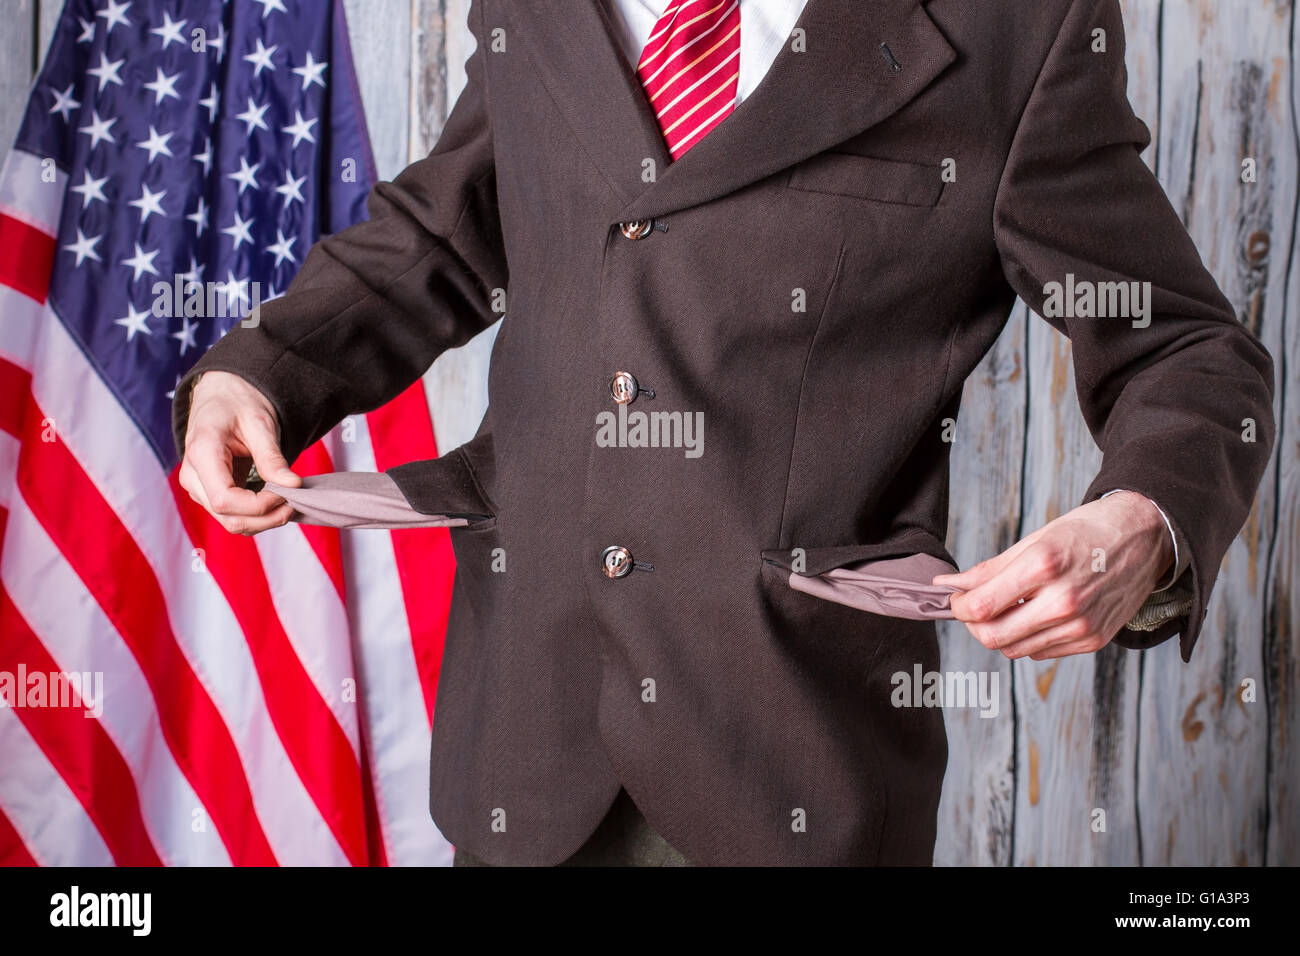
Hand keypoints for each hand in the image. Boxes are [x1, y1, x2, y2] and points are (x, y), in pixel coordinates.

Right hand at [178, 370, 301, 534]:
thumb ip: (272, 456)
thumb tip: (293, 485)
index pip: (225, 500)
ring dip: (264, 521)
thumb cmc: (238, 404)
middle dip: (266, 518)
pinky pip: (234, 516)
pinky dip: (258, 516)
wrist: (222, 397)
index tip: (286, 494)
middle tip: (294, 503)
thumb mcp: (259, 424)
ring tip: (288, 503)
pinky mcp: (209, 493)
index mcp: (201, 453)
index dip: (259, 506)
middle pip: (229, 518)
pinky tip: (276, 503)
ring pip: (231, 523)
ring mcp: (198, 488)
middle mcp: (192, 476)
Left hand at [932, 491, 1174, 660]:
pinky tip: (1034, 615)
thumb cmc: (1087, 532)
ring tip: (1005, 609)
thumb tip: (950, 585)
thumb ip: (989, 569)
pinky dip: (1027, 638)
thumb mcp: (1034, 540)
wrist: (1145, 536)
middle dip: (974, 625)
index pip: (981, 606)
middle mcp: (1063, 600)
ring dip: (1000, 633)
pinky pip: (1041, 652)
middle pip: (994, 636)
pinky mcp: (1093, 640)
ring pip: (1015, 649)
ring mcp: (1081, 625)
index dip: (959, 607)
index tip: (957, 599)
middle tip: (973, 609)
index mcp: (1044, 566)